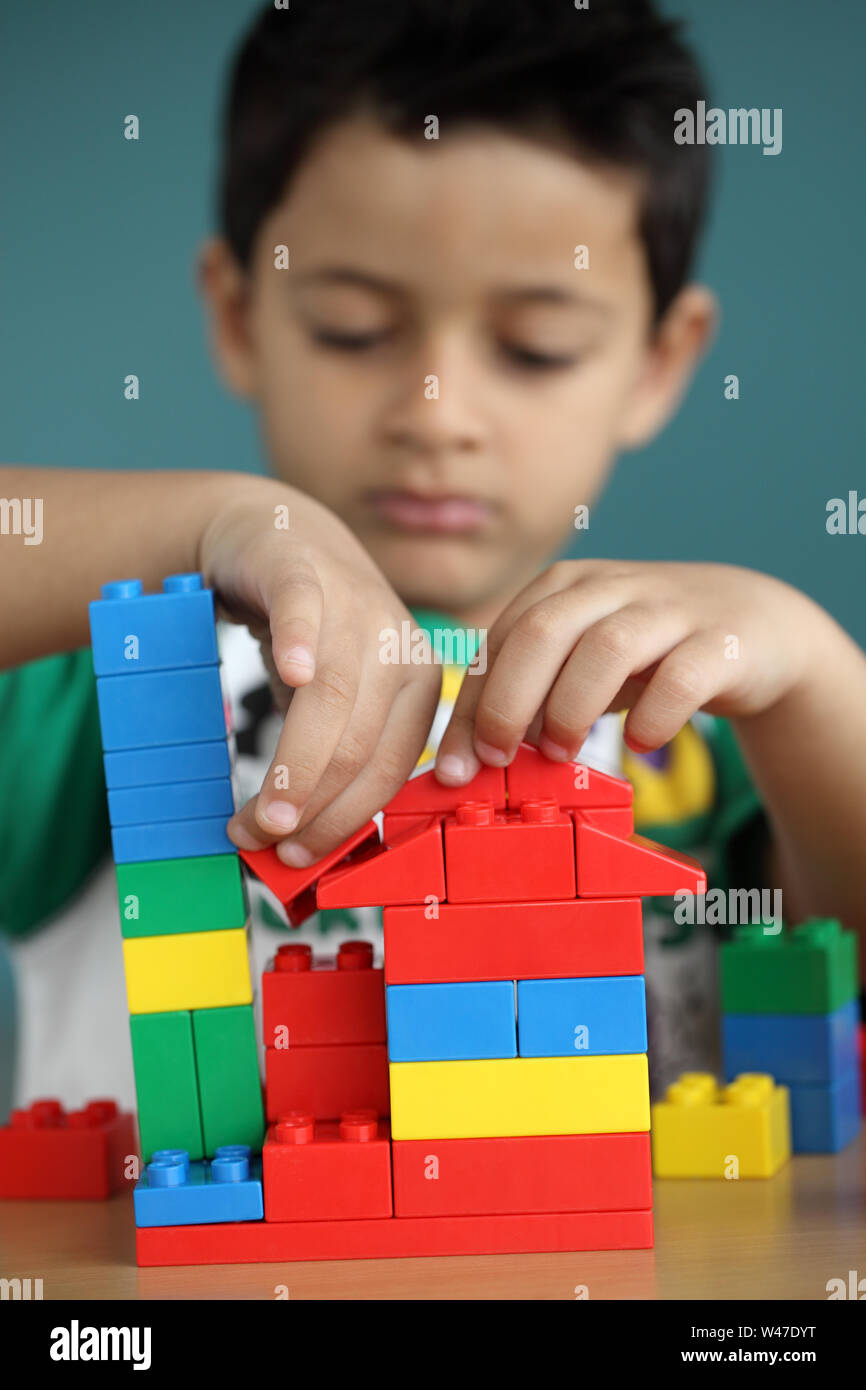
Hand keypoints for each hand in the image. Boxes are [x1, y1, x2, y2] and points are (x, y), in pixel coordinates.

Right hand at [199, 479, 440, 863]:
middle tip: (260, 839)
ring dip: (294, 763)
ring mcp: (355, 607)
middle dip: (310, 805)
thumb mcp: (336, 702)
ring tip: (253, 813)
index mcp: (416, 688)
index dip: (343, 821)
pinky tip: (288, 675)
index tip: (298, 857)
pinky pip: (305, 612)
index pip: (388, 769)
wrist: (279, 540)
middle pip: (359, 744)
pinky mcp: (306, 574)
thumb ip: (330, 758)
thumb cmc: (310, 639)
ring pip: (333, 697)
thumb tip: (298, 843)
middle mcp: (397, 648)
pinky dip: (298, 643)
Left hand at [435, 559, 820, 780]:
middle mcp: (610, 589)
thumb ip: (529, 696)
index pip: (498, 643)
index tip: (454, 767)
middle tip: (499, 760)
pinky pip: (681, 678)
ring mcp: (669, 610)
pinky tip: (641, 744)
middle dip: (508, 703)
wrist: (753, 627)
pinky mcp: (721, 642)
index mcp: (562, 589)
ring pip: (606, 648)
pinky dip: (654, 717)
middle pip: (542, 633)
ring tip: (562, 752)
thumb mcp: (579, 663)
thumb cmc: (646, 654)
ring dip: (572, 709)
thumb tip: (472, 758)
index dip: (470, 707)